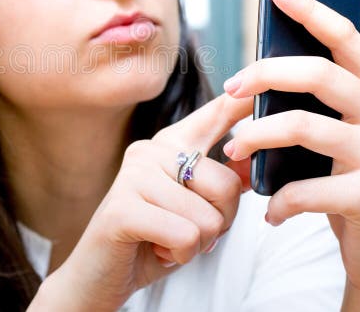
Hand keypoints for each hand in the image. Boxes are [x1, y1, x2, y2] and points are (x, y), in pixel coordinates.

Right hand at [30, 92, 252, 310]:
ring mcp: (134, 175)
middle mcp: (151, 150)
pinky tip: (157, 250)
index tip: (261, 83)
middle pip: (227, 186)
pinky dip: (180, 256)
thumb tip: (253, 162)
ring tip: (166, 241)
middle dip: (218, 223)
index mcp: (171, 145)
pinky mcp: (123, 208)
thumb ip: (220, 183)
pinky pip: (186, 235)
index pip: (215, 115)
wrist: (98, 276)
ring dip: (196, 245)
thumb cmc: (150, 240)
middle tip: (185, 231)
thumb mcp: (193, 208)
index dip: (243, 101)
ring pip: (208, 218)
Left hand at [221, 0, 359, 309]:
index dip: (311, 8)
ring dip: (255, 137)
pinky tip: (269, 209)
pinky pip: (305, 188)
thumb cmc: (354, 175)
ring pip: (303, 127)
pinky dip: (278, 199)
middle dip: (264, 73)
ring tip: (233, 150)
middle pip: (319, 73)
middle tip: (229, 88)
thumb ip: (348, 77)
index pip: (346, 36)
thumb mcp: (353, 124)